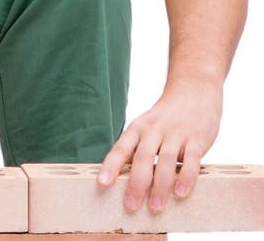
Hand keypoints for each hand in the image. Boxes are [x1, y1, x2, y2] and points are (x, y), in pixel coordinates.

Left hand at [96, 78, 221, 211]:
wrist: (194, 92)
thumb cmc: (166, 117)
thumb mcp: (147, 127)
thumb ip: (139, 150)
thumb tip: (126, 180)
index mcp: (138, 127)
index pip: (121, 148)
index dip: (111, 166)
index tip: (102, 184)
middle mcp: (154, 130)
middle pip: (143, 158)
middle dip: (136, 184)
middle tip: (131, 206)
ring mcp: (176, 134)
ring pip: (166, 161)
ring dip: (160, 186)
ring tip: (155, 207)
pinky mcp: (197, 140)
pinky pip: (191, 160)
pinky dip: (186, 177)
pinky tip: (181, 193)